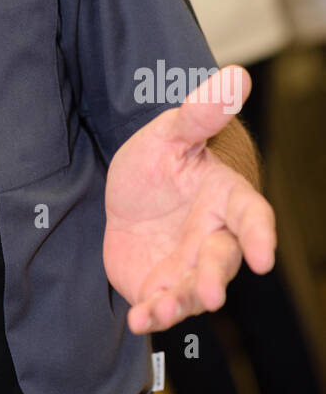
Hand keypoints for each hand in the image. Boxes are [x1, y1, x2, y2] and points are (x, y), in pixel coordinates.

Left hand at [103, 65, 276, 333]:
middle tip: (209, 293)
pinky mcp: (160, 287)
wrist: (129, 194)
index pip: (252, 218)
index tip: (265, 256)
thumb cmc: (161, 161)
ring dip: (179, 304)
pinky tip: (138, 318)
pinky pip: (161, 306)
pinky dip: (151, 315)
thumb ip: (201, 112)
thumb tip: (237, 75)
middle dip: (216, 279)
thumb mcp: (171, 132)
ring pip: (193, 292)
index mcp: (225, 200)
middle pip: (222, 262)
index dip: (260, 237)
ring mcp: (188, 268)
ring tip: (158, 309)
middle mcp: (213, 239)